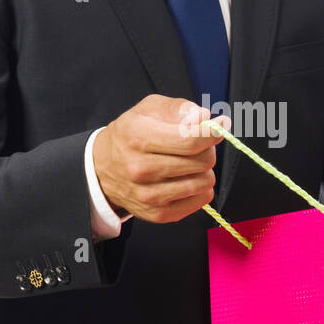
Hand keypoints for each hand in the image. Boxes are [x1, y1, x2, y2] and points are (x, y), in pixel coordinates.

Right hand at [92, 95, 231, 223]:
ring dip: (203, 170)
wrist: (102, 168)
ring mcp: (149, 195)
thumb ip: (180, 109)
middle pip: (202, 161)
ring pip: (204, 182)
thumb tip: (204, 119)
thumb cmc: (130, 134)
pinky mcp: (158, 214)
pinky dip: (200, 189)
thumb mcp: (149, 109)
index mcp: (139, 138)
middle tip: (195, 146)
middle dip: (206, 149)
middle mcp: (141, 169)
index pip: (190, 140)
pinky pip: (200, 201)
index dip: (213, 132)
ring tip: (188, 163)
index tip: (221, 126)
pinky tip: (186, 179)